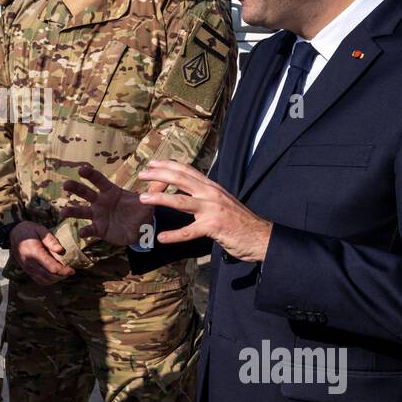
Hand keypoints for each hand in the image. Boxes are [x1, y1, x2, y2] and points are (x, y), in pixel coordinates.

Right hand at [10, 221, 72, 284]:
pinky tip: (54, 275)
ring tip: (64, 273)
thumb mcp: (40, 230)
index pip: (51, 268)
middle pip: (49, 276)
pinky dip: (48, 280)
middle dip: (62, 276)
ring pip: (44, 280)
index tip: (72, 269)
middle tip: (71, 271)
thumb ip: (51, 240)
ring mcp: (27, 268)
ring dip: (56, 279)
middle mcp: (30, 263)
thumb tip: (61, 250)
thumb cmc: (28, 230)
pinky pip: (39, 280)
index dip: (64, 271)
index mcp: (34, 253)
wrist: (13, 233)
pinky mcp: (27, 270)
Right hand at [61, 165, 164, 246]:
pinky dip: (85, 232)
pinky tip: (82, 234)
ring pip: (81, 212)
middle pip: (85, 193)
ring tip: (63, 213)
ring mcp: (97, 216)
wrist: (138, 228)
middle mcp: (100, 201)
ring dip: (71, 211)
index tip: (82, 169)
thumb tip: (167, 179)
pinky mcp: (99, 229)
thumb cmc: (139, 210)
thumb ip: (155, 191)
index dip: (90, 174)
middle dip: (75, 188)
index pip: (98, 180)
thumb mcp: (147, 201)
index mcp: (110, 191)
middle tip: (66, 185)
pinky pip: (89, 230)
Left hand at [137, 160, 272, 262]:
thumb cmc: (240, 221)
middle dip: (158, 175)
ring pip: (181, 201)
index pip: (187, 170)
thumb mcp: (222, 201)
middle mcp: (211, 194)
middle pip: (180, 179)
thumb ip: (206, 195)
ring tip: (142, 199)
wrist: (261, 236)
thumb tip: (190, 191)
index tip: (152, 163)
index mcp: (212, 187)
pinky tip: (162, 238)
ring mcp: (212, 209)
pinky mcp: (214, 227)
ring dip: (160, 198)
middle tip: (141, 174)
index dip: (168, 165)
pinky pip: (190, 232)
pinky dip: (175, 235)